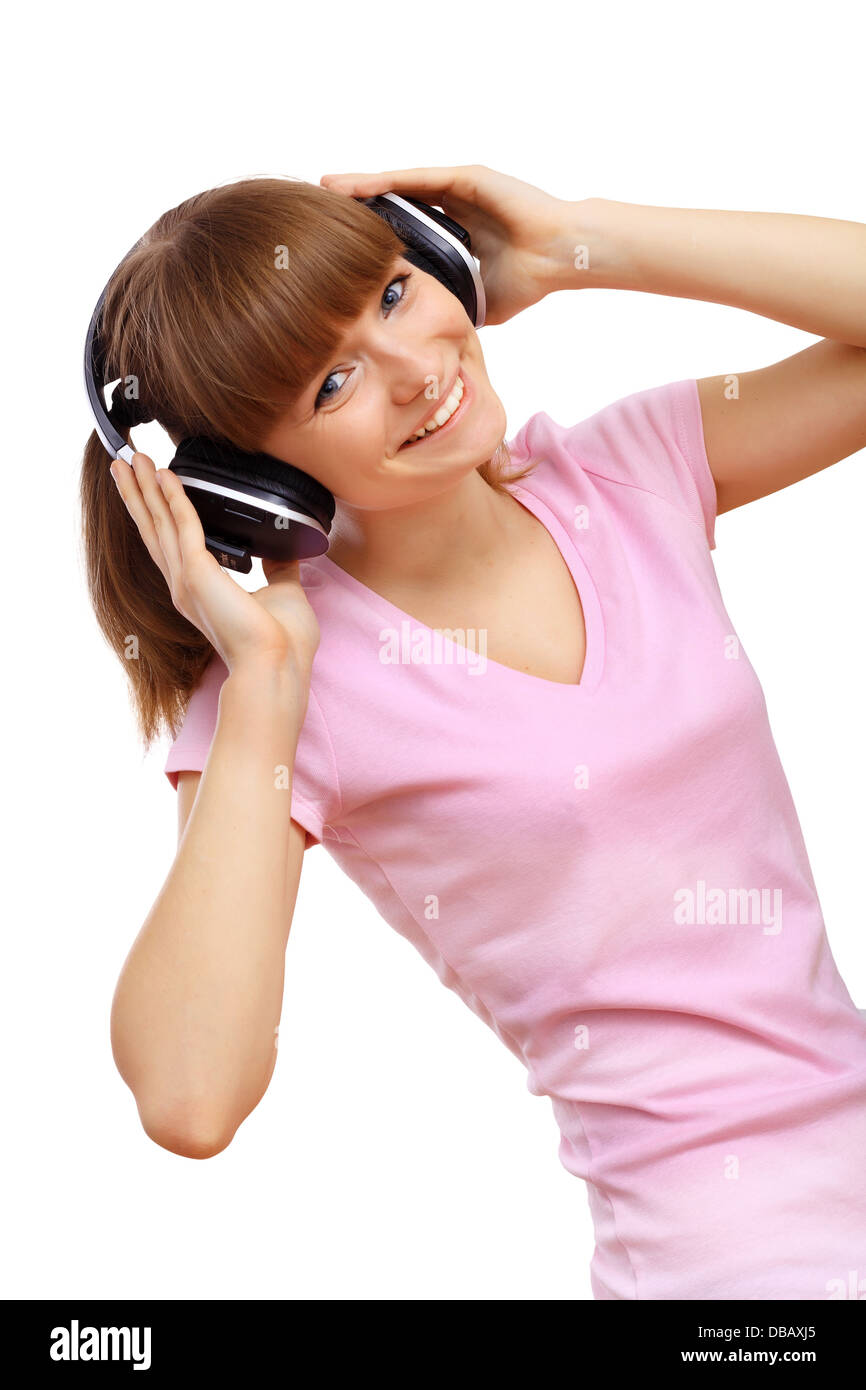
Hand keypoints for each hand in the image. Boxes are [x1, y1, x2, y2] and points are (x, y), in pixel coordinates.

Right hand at [110, 452, 319, 676]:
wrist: (278, 666)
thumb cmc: (283, 643)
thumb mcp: (285, 592)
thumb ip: (278, 566)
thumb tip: (282, 545)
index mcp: (201, 593)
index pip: (172, 546)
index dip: (158, 516)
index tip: (150, 488)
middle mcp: (186, 586)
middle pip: (154, 530)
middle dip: (138, 495)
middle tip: (123, 464)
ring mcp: (186, 580)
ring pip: (158, 523)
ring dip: (144, 488)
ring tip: (130, 458)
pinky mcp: (197, 574)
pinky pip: (181, 525)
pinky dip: (173, 497)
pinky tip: (165, 474)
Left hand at [320, 164, 575, 324]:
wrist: (561, 257)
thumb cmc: (532, 278)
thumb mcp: (483, 301)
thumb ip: (460, 307)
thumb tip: (439, 335)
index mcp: (459, 227)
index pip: (407, 224)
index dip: (376, 231)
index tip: (344, 242)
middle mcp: (456, 200)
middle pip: (396, 198)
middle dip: (361, 204)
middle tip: (323, 208)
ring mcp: (461, 185)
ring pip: (401, 183)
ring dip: (363, 186)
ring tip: (327, 187)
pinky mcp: (466, 177)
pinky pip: (418, 178)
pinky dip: (386, 180)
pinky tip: (358, 185)